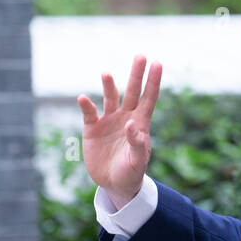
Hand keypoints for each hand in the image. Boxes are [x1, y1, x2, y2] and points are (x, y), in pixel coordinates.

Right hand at [78, 55, 161, 205]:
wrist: (114, 184)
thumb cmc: (131, 172)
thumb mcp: (137, 161)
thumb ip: (137, 143)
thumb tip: (132, 124)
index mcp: (141, 123)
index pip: (149, 98)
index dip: (153, 81)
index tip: (157, 63)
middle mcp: (125, 117)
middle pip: (131, 91)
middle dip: (136, 74)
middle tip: (140, 56)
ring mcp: (109, 121)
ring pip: (110, 97)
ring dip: (108, 85)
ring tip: (106, 73)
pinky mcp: (92, 128)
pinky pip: (89, 113)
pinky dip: (86, 105)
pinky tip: (83, 98)